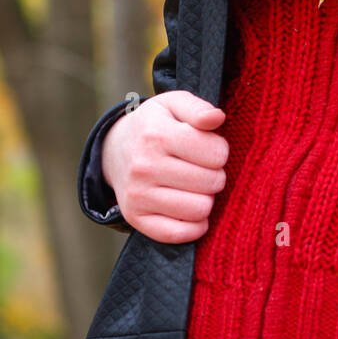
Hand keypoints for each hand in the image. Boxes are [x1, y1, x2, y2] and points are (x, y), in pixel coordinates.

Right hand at [101, 91, 228, 243]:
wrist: (115, 149)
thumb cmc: (155, 124)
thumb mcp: (174, 104)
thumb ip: (199, 108)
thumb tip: (217, 118)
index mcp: (157, 135)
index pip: (216, 153)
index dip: (221, 150)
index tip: (209, 147)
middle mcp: (144, 167)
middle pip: (212, 183)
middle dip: (216, 175)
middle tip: (203, 168)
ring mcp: (137, 195)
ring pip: (199, 210)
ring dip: (206, 199)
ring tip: (196, 186)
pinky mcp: (134, 218)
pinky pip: (177, 234)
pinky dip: (193, 226)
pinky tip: (192, 210)